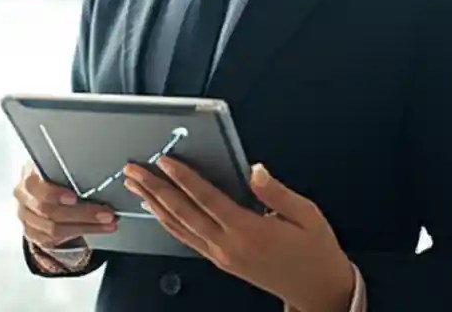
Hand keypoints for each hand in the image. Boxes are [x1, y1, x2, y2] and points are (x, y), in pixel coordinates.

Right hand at [14, 163, 118, 250]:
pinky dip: (79, 235)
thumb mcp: (56, 166)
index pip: (36, 188)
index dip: (54, 194)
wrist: (37, 190)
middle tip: (106, 213)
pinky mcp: (33, 234)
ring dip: (86, 227)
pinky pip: (55, 240)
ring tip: (108, 223)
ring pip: (54, 229)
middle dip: (82, 214)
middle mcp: (24, 199)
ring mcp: (27, 218)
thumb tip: (97, 170)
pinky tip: (96, 230)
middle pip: (49, 211)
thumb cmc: (52, 175)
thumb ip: (67, 169)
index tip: (74, 198)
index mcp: (29, 177)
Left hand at [124, 159, 353, 311]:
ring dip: (154, 204)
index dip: (183, 178)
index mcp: (249, 231)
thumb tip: (255, 170)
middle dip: (155, 189)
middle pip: (183, 213)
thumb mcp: (307, 215)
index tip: (164, 161)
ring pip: (179, 227)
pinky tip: (157, 210)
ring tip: (135, 185)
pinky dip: (167, 222)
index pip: (207, 199)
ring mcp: (221, 255)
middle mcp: (229, 245)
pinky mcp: (220, 261)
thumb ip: (276, 192)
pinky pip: (187, 238)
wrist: (318, 289)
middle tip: (133, 170)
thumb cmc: (315, 250)